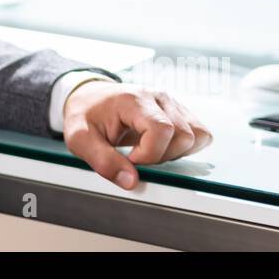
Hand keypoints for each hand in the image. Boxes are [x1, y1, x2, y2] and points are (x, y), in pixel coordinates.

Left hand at [62, 80, 211, 189]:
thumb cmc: (84, 114)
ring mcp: (171, 103)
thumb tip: (131, 182)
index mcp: (134, 99)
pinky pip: (199, 133)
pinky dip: (185, 147)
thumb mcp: (79, 138)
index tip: (130, 159)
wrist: (88, 97)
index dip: (149, 154)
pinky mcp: (178, 111)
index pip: (162, 130)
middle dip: (162, 156)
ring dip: (177, 153)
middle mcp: (158, 97)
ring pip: (197, 135)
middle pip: (184, 135)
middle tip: (137, 156)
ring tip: (151, 151)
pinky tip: (162, 148)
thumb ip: (102, 161)